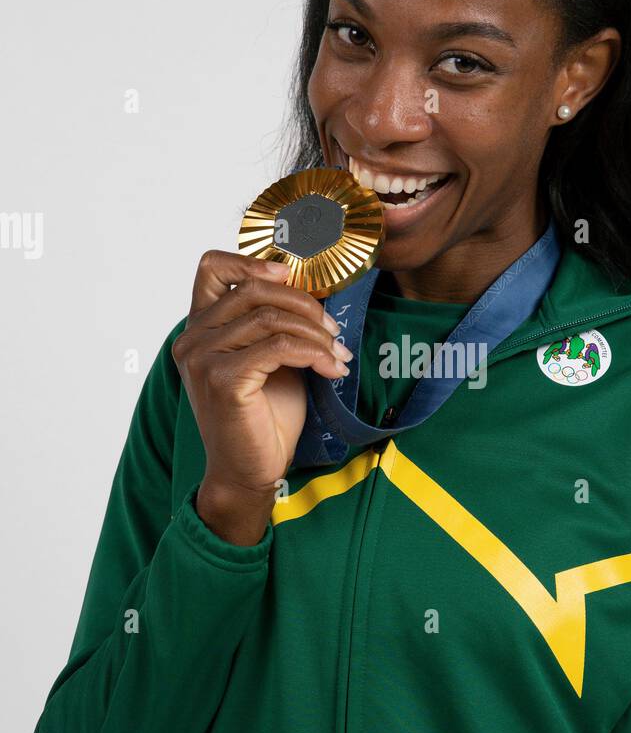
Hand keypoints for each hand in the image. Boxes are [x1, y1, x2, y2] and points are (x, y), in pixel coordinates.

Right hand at [171, 250, 352, 539]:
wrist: (251, 470)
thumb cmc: (263, 417)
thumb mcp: (270, 358)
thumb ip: (275, 323)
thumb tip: (311, 290)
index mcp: (199, 327)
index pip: (211, 267)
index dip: (253, 262)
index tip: (291, 279)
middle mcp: (192, 338)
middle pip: (254, 290)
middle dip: (304, 305)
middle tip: (334, 329)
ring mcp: (202, 358)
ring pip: (270, 318)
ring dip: (314, 333)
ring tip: (337, 353)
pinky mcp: (222, 379)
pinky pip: (277, 347)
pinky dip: (312, 353)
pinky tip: (331, 369)